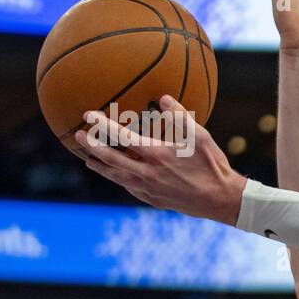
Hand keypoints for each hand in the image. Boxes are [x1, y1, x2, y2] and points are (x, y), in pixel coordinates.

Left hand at [74, 96, 247, 224]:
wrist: (221, 199)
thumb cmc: (212, 165)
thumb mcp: (200, 136)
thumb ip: (180, 116)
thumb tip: (163, 97)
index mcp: (156, 154)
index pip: (121, 137)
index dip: (102, 125)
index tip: (88, 115)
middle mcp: (147, 173)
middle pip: (110, 158)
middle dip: (91, 146)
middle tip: (77, 135)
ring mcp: (148, 189)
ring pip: (116, 176)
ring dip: (100, 166)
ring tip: (88, 160)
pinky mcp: (154, 200)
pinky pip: (130, 188)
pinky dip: (119, 180)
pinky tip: (117, 176)